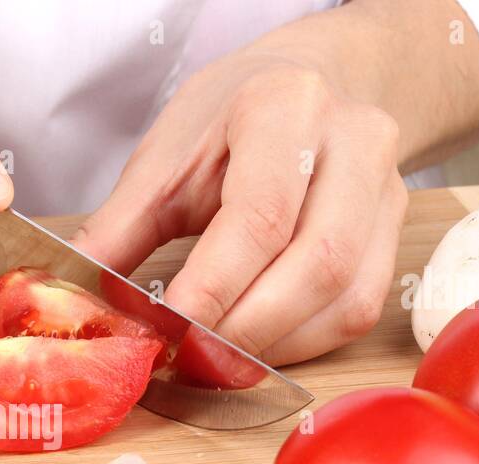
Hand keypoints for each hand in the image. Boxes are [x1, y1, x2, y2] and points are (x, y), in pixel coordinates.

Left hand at [74, 53, 407, 365]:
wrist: (305, 86)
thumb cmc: (228, 121)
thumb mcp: (165, 156)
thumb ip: (120, 228)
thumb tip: (84, 303)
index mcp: (285, 108)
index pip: (261, 214)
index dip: (216, 286)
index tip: (170, 330)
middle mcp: (355, 143)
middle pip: (316, 262)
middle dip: (246, 328)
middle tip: (189, 361)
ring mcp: (387, 191)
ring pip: (345, 296)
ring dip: (274, 345)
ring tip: (214, 362)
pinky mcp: (395, 234)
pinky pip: (356, 310)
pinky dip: (300, 344)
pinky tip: (254, 347)